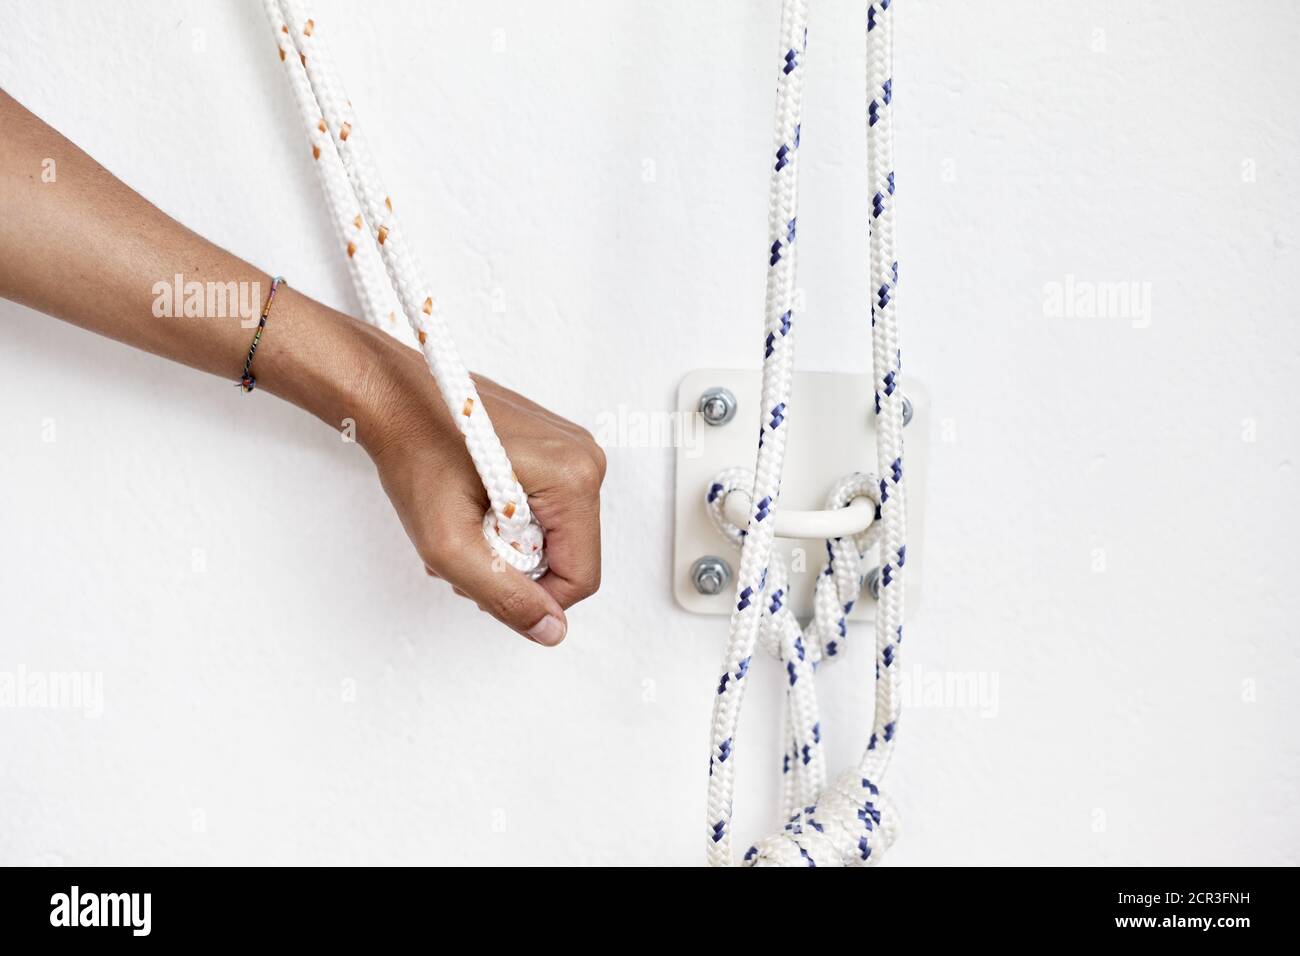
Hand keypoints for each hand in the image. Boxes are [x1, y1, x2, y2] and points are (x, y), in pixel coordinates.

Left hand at [361, 345, 604, 645]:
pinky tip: (476, 502)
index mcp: (573, 479)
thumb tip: (551, 631)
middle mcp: (587, 460)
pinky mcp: (558, 448)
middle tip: (465, 543)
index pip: (581, 577)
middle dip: (515, 566)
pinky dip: (510, 519)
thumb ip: (505, 595)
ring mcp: (575, 450)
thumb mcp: (450, 543)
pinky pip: (550, 510)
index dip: (531, 596)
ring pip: (557, 536)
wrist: (394, 396)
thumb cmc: (414, 452)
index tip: (483, 571)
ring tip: (465, 521)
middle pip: (570, 556)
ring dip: (508, 545)